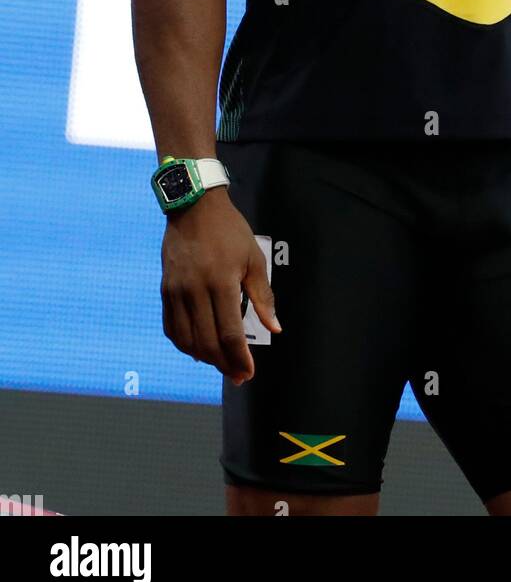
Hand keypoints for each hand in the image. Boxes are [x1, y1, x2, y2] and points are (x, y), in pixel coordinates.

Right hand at [161, 186, 280, 383]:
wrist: (194, 207)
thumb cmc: (229, 231)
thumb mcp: (253, 259)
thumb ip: (263, 296)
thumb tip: (275, 327)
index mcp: (221, 282)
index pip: (230, 333)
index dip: (239, 358)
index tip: (249, 372)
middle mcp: (195, 290)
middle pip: (207, 342)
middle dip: (224, 364)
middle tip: (237, 375)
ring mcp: (176, 291)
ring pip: (186, 340)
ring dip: (204, 358)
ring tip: (221, 363)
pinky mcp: (165, 290)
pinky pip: (171, 328)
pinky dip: (184, 344)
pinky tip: (197, 349)